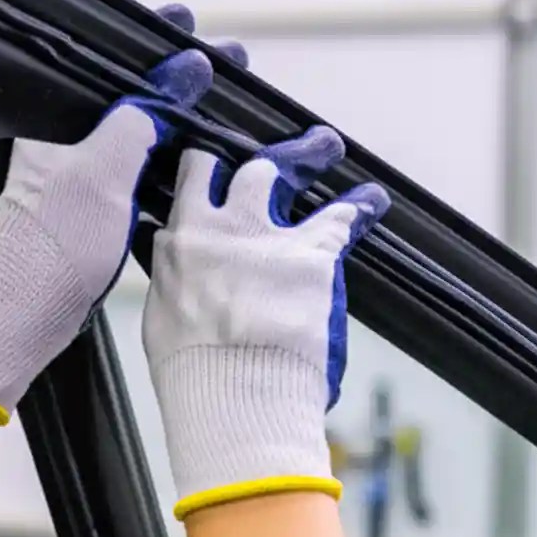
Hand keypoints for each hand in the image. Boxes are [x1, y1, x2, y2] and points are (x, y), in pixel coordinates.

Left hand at [0, 4, 241, 425]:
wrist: (27, 310)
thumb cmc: (54, 242)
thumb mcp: (103, 171)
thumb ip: (143, 116)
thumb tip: (185, 71)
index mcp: (58, 119)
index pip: (118, 70)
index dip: (164, 54)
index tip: (203, 45)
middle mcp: (66, 140)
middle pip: (133, 100)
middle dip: (180, 89)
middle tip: (225, 77)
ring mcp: (81, 174)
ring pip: (141, 137)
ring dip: (179, 128)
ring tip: (220, 119)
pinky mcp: (94, 207)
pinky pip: (141, 174)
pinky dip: (170, 168)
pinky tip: (197, 169)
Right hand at [142, 126, 389, 519]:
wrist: (236, 393)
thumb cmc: (197, 375)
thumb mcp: (164, 325)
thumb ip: (173, 286)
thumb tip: (176, 278)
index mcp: (178, 247)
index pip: (186, 188)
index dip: (201, 168)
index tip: (210, 159)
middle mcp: (218, 228)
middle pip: (234, 170)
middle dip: (253, 157)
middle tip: (270, 153)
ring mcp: (266, 235)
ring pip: (284, 171)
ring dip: (307, 154)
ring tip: (326, 143)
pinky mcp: (311, 253)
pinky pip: (341, 217)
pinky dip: (360, 207)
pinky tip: (373, 200)